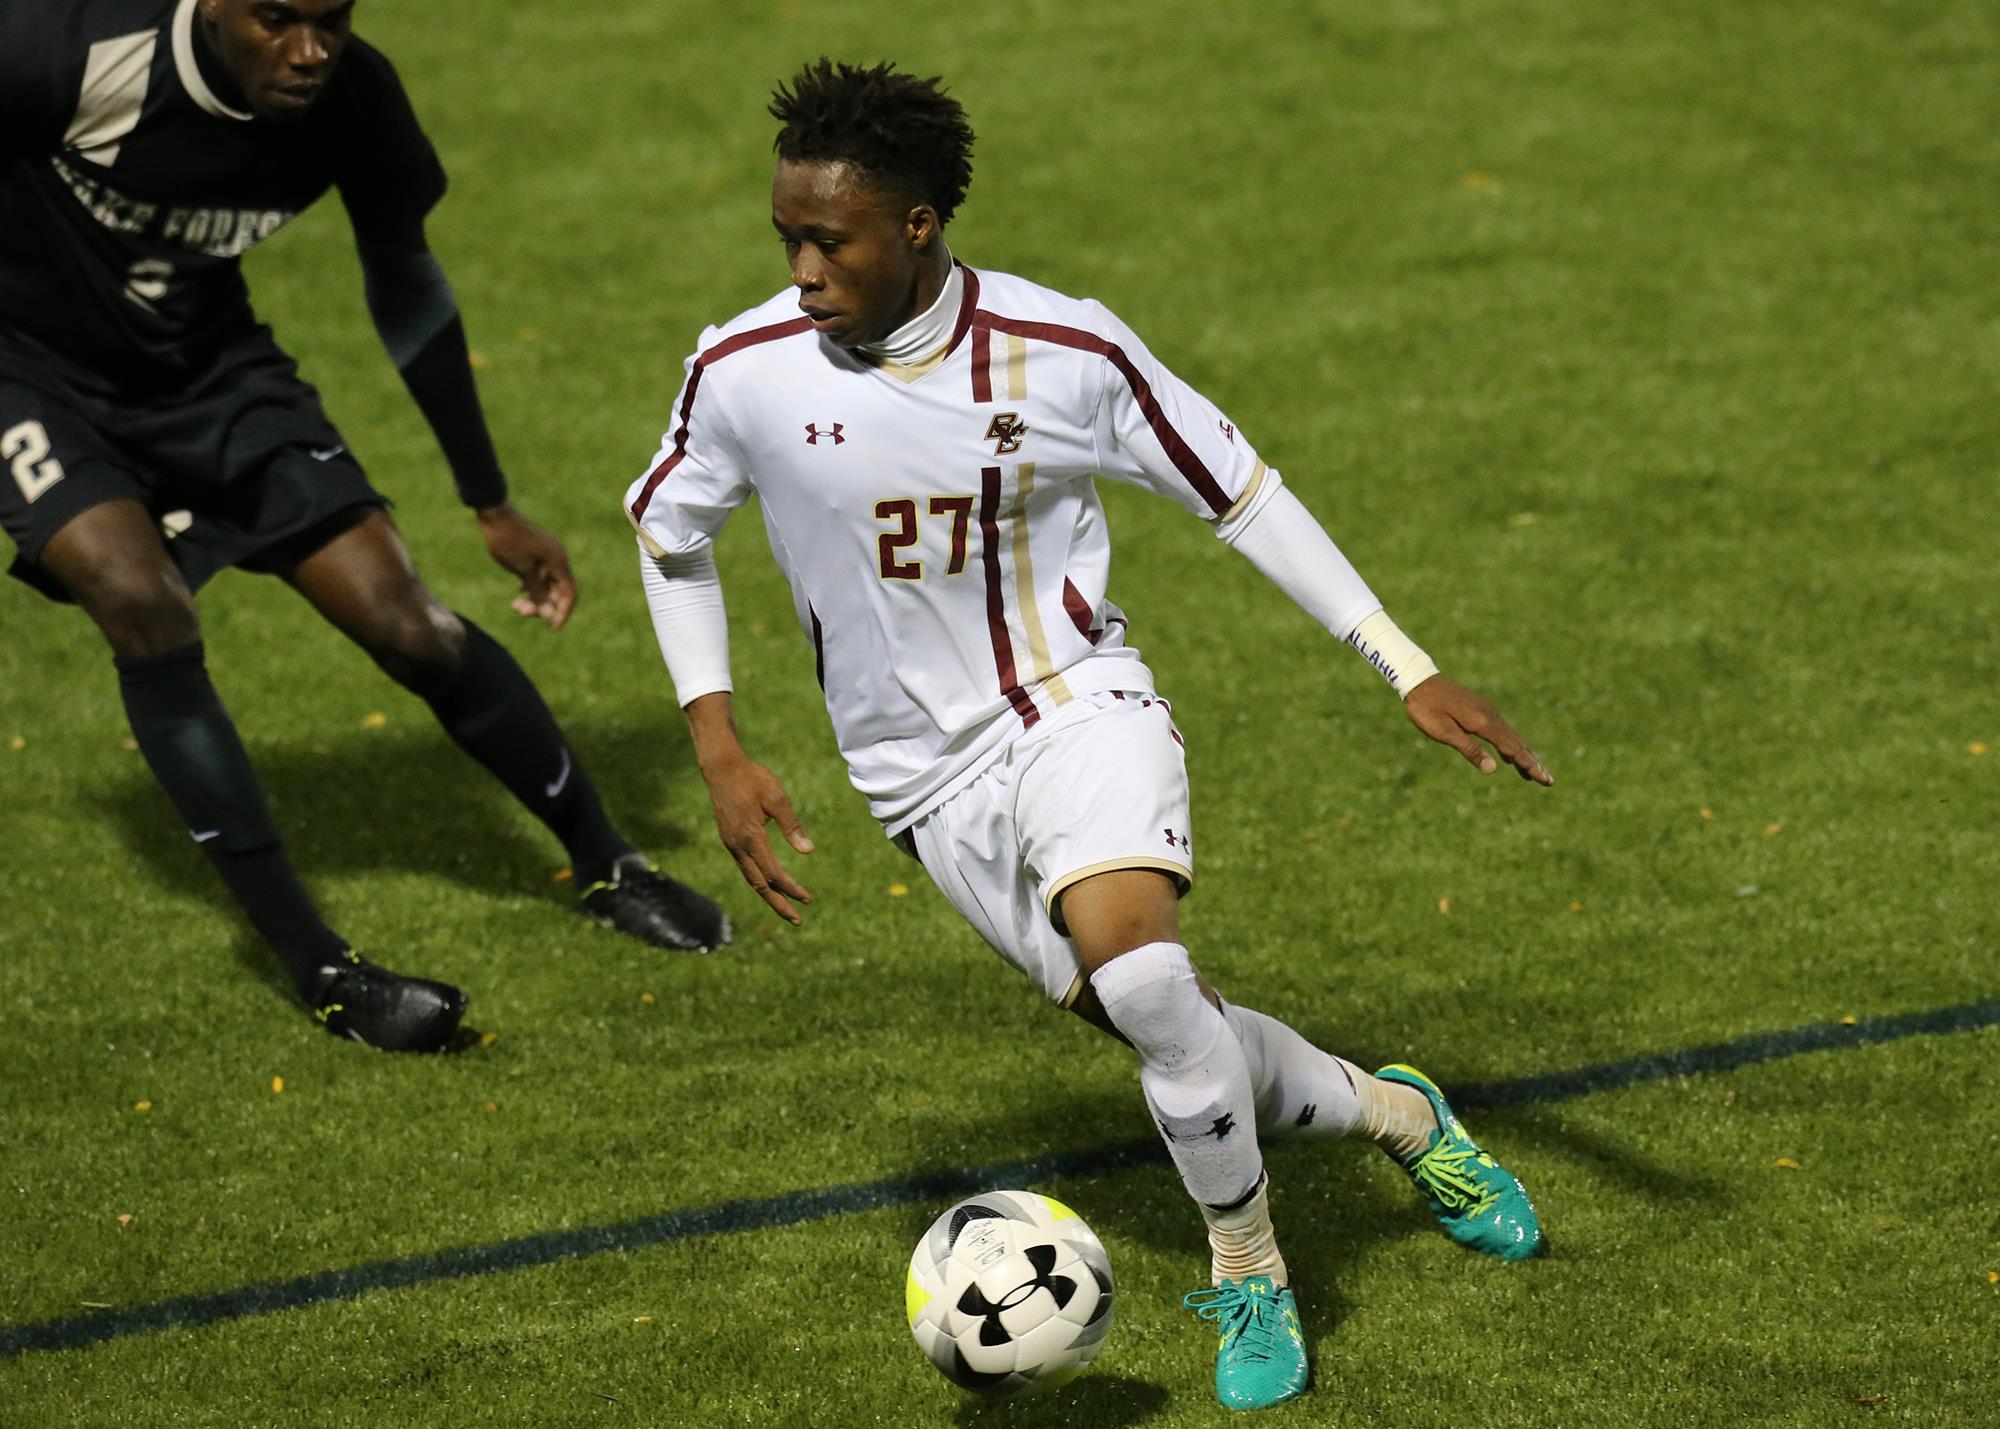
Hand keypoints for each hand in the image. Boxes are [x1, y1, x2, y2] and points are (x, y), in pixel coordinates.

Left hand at [476, 502, 576, 628]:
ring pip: (546, 585)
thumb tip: (550, 613)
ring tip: (515, 605)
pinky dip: (531, 588)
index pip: (569, 594)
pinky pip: (539, 577)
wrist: (495, 515)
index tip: (551, 627)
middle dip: (542, 606)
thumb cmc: (509, 541)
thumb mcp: (523, 570)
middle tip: (520, 612)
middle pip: (557, 591)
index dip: (562, 612)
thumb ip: (538, 592)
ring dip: (534, 598)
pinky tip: (519, 593)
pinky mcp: (536, 555)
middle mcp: (556, 560)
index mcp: (558, 562)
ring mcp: (546, 557)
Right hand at [703, 750, 815, 923]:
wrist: (721, 768)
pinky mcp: (730, 839)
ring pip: (750, 878)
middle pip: (760, 885)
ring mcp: (731, 844)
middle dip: (779, 904)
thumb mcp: (777, 798)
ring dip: (769, 895)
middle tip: (797, 920)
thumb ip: (792, 825)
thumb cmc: (752, 779)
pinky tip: (769, 883)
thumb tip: (809, 850)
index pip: (773, 874)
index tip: (808, 899)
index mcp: (751, 838)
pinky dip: (759, 880)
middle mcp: (738, 846)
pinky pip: (745, 867)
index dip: (791, 889)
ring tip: (785, 907)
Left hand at [1404, 675, 1553, 784]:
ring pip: (1511, 736)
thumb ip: (1469, 749)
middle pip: (1518, 743)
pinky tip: (1508, 756)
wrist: (1419, 680)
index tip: (1544, 780)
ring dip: (1523, 755)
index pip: (1513, 749)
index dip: (1529, 765)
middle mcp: (1490, 716)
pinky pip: (1502, 731)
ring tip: (1533, 771)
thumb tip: (1494, 769)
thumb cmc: (1427, 708)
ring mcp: (1487, 711)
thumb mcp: (1444, 732)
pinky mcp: (1481, 709)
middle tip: (1548, 781)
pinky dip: (1510, 745)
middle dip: (1533, 762)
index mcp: (1483, 723)